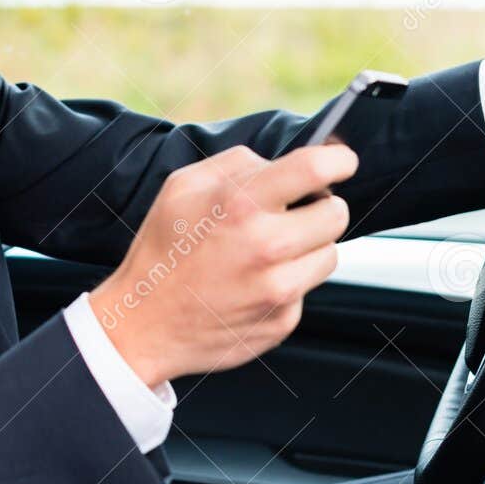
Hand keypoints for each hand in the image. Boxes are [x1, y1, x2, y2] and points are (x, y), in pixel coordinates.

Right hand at [89, 143, 357, 388]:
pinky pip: (306, 290)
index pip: (315, 169)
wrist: (143, 324)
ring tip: (267, 252)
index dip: (338, 159)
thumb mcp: (182, 187)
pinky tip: (251, 285)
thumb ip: (236, 164)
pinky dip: (287, 283)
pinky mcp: (283, 321)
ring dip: (308, 247)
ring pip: (329, 254)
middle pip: (336, 213)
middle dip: (320, 207)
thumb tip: (281, 162)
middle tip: (293, 213)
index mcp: (240, 205)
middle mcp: (266, 247)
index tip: (341, 161)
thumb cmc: (161, 250)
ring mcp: (278, 290)